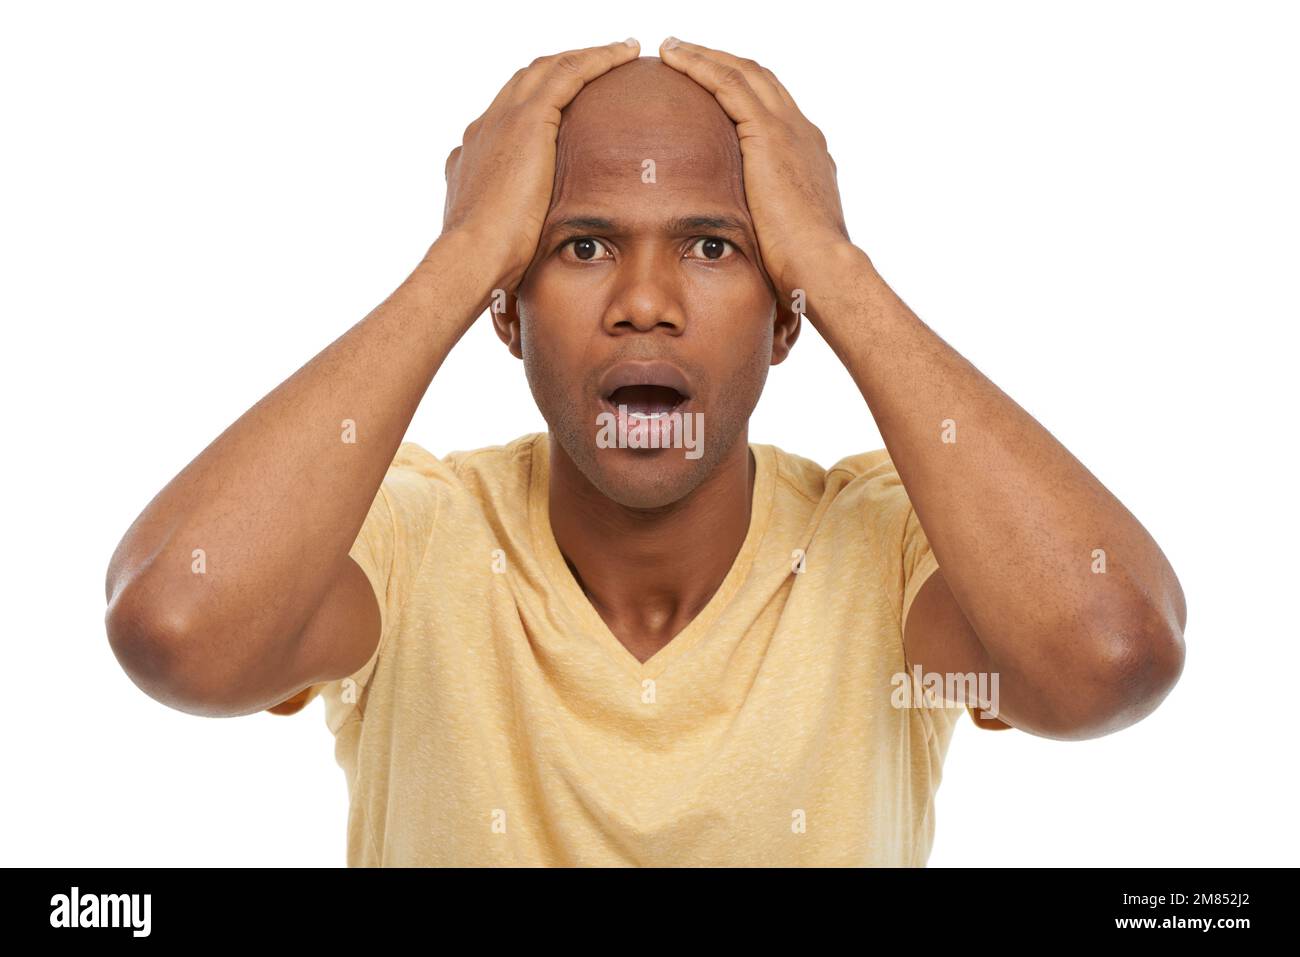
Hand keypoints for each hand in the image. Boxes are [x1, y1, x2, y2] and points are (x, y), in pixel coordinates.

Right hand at [441, 39, 641, 290]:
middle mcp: (486, 127)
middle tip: (600, 64)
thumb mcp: (496, 240)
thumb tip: (520, 254)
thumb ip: (508, 231)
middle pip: (528, 81)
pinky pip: (570, 73)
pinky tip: (626, 53)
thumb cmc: (487, 264)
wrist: (472, 257)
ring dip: (587, 56)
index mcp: (475, 153)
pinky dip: (598, 58)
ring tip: (622, 51)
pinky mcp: (529, 119)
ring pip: (550, 69)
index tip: (568, 104)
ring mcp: (504, 119)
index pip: (510, 113)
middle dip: (563, 69)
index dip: (540, 101)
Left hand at [657, 38, 855, 299]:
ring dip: (704, 55)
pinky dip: (700, 65)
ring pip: (742, 73)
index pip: (771, 107)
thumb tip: (745, 249)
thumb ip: (766, 227)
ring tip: (671, 47)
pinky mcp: (768, 134)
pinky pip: (728, 84)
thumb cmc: (802, 269)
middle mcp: (802, 133)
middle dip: (722, 61)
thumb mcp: (783, 239)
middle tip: (685, 52)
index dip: (741, 90)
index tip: (712, 85)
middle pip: (758, 79)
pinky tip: (674, 58)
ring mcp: (788, 129)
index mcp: (807, 155)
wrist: (822, 267)